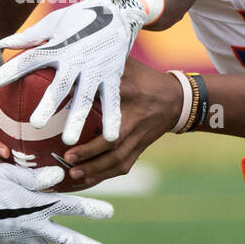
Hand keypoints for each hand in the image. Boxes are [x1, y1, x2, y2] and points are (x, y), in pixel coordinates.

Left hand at [0, 0, 148, 145]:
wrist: (118, 10)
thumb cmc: (81, 16)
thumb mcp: (54, 22)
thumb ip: (29, 36)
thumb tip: (3, 44)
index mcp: (59, 46)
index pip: (31, 58)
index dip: (13, 69)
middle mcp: (76, 59)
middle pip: (60, 86)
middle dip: (48, 106)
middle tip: (35, 126)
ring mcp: (96, 69)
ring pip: (85, 98)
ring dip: (78, 120)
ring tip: (69, 142)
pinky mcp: (112, 75)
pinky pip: (112, 100)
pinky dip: (112, 118)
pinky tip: (110, 139)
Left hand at [57, 58, 184, 191]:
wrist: (176, 100)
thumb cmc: (145, 80)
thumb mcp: (127, 67)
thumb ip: (105, 66)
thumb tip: (75, 62)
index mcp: (132, 102)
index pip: (111, 111)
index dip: (93, 119)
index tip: (75, 123)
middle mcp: (134, 126)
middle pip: (113, 145)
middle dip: (90, 154)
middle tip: (68, 158)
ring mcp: (137, 141)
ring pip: (117, 161)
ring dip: (95, 171)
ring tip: (73, 175)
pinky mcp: (138, 150)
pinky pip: (121, 167)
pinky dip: (102, 176)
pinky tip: (84, 181)